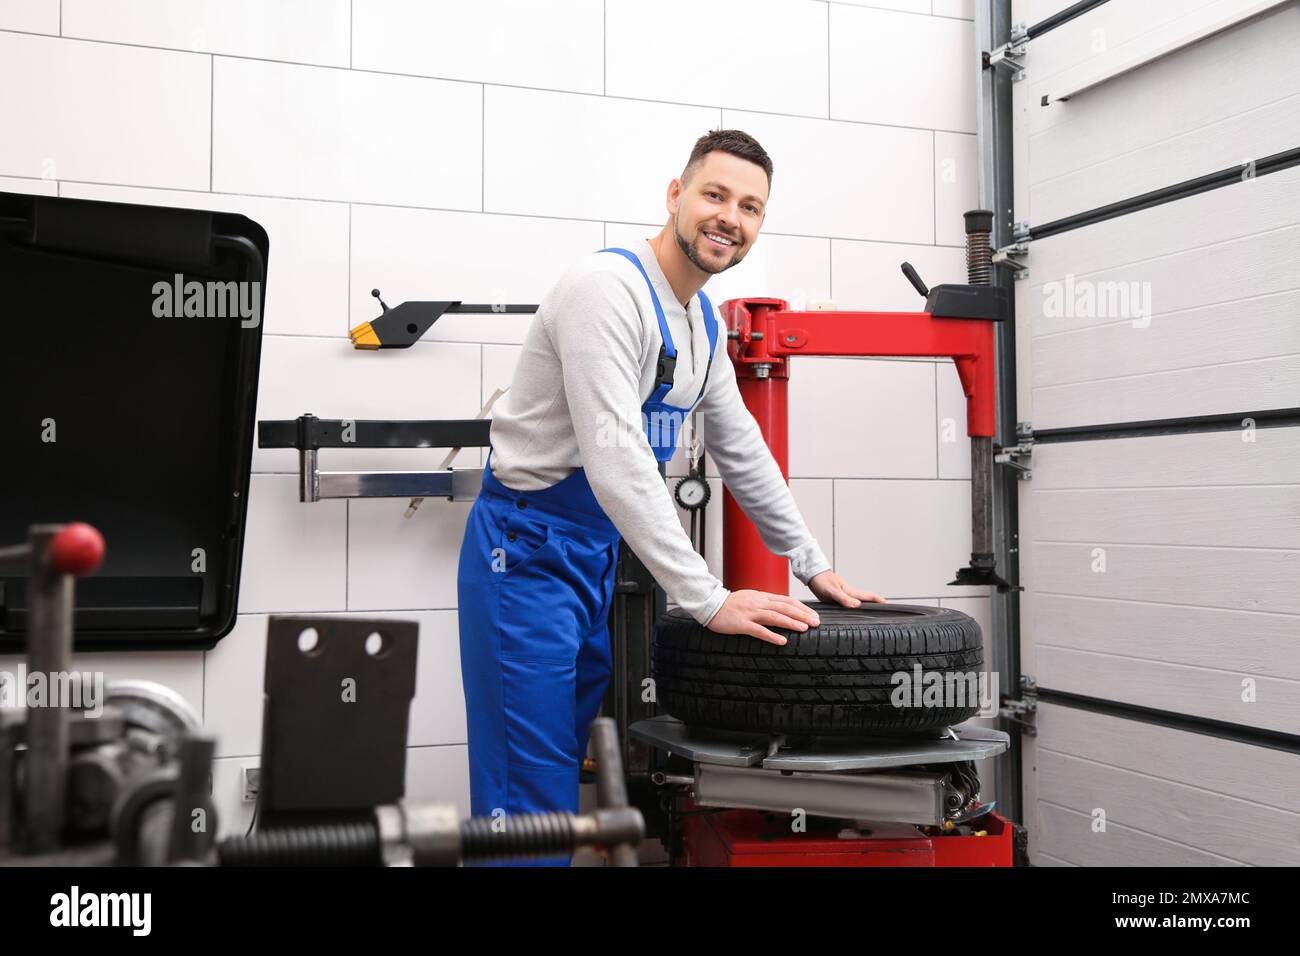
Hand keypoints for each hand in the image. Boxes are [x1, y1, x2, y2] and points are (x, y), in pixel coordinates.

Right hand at [705, 590, 820, 645]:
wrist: (710, 604)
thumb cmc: (730, 604)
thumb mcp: (750, 598)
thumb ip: (765, 603)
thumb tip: (781, 608)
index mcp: (761, 597)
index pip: (786, 600)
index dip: (801, 607)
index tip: (813, 615)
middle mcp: (758, 603)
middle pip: (784, 607)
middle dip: (802, 615)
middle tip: (816, 622)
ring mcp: (750, 613)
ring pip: (775, 617)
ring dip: (791, 622)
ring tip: (804, 629)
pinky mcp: (741, 624)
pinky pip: (759, 630)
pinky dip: (771, 635)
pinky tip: (782, 641)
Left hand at [807, 570, 887, 607]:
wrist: (812, 574)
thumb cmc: (821, 580)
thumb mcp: (832, 591)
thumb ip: (844, 598)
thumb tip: (857, 605)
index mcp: (851, 592)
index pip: (870, 596)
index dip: (880, 601)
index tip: (890, 606)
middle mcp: (850, 594)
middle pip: (867, 600)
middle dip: (877, 605)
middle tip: (885, 612)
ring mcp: (844, 596)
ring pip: (859, 602)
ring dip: (867, 607)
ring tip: (874, 614)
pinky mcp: (838, 598)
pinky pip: (850, 604)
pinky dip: (855, 608)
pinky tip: (855, 612)